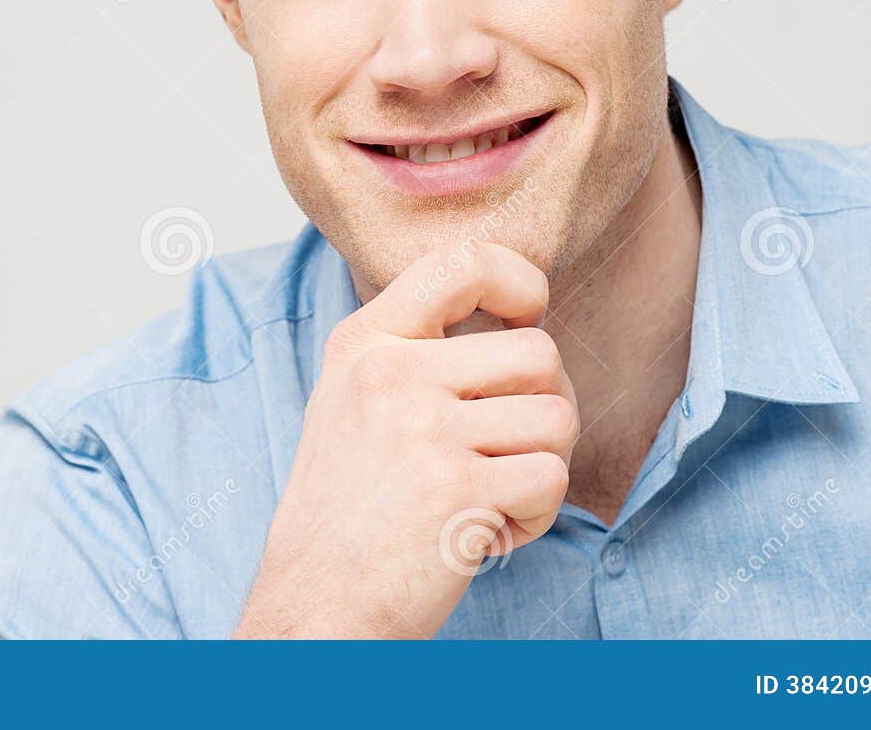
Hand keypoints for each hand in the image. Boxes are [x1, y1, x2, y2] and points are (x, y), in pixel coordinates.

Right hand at [232, 243, 577, 638]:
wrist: (313, 610)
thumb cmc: (348, 514)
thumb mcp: (354, 402)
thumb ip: (417, 353)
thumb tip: (526, 321)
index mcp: (365, 343)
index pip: (463, 261)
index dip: (521, 282)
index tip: (527, 319)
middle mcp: (390, 373)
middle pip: (539, 353)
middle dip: (547, 409)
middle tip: (509, 455)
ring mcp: (422, 429)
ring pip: (557, 419)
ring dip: (542, 470)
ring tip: (490, 501)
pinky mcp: (456, 490)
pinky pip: (551, 480)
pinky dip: (535, 517)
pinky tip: (486, 537)